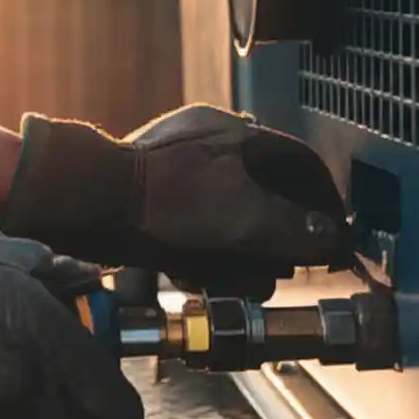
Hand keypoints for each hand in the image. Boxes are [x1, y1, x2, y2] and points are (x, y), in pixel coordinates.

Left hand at [0, 104, 347, 298]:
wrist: (85, 207)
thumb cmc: (161, 202)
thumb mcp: (242, 218)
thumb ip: (293, 229)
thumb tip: (331, 240)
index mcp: (235, 135)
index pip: (301, 163)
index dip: (324, 201)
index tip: (334, 234)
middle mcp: (209, 150)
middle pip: (267, 198)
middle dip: (276, 242)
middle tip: (280, 269)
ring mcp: (179, 177)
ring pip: (230, 222)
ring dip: (239, 258)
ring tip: (238, 283)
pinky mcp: (154, 205)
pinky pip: (195, 233)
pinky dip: (203, 258)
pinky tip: (198, 278)